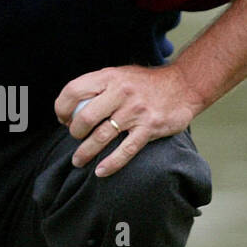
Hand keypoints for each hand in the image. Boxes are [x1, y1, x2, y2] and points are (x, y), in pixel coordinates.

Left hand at [54, 65, 204, 176]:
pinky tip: (100, 171)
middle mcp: (121, 92)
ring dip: (85, 152)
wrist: (184, 85)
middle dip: (74, 132)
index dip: (62, 108)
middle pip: (85, 117)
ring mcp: (135, 111)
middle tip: (75, 138)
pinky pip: (125, 150)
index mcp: (109, 77)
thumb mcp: (120, 75)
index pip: (74, 91)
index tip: (63, 119)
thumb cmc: (146, 83)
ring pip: (102, 136)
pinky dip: (111, 163)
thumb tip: (71, 108)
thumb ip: (99, 88)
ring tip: (78, 161)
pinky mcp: (149, 128)